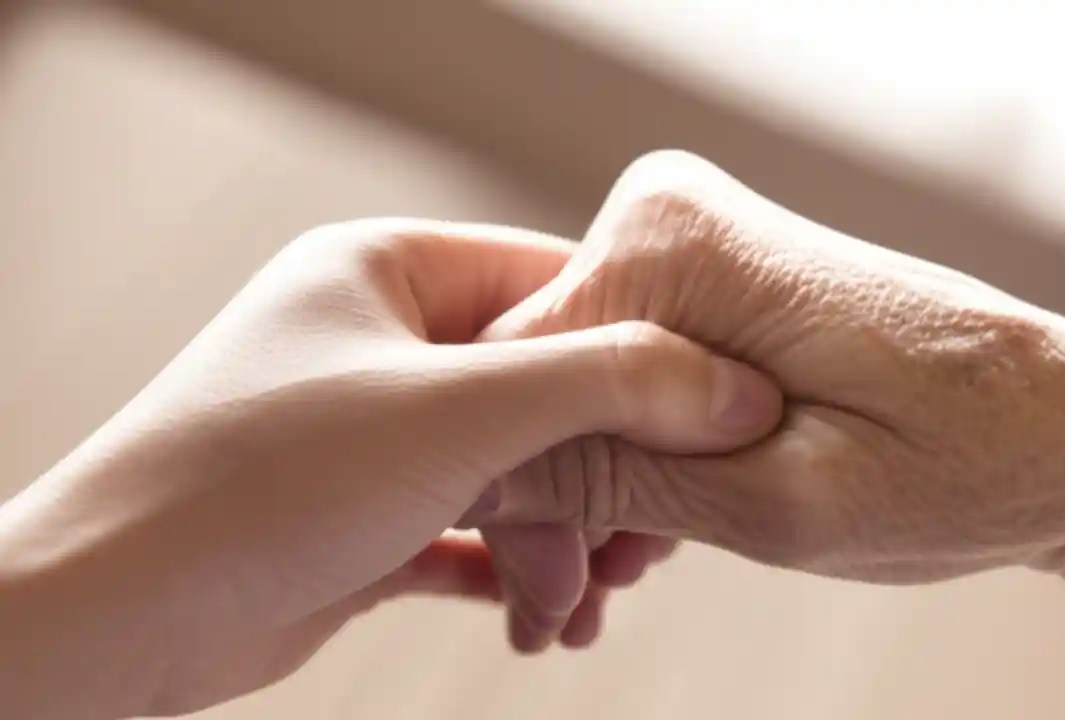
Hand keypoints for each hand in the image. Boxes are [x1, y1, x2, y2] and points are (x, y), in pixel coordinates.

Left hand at [0, 219, 780, 718]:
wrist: (116, 618)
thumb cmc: (259, 486)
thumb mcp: (463, 411)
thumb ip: (610, 383)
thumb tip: (735, 388)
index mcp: (389, 271)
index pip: (559, 281)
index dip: (647, 347)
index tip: (718, 412)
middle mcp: (379, 340)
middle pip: (545, 386)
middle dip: (607, 471)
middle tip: (651, 542)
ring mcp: (370, 431)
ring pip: (515, 468)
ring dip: (563, 535)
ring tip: (588, 601)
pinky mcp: (362, 513)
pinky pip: (471, 527)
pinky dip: (513, 570)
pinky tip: (542, 612)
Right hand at [481, 152, 1064, 715]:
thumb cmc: (968, 468)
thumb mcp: (781, 505)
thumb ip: (621, 481)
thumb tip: (487, 470)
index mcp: (680, 244)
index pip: (517, 376)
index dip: (515, 502)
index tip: (547, 603)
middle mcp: (673, 218)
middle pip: (544, 381)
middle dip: (553, 506)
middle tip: (569, 616)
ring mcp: (694, 244)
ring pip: (579, 386)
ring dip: (587, 493)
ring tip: (608, 595)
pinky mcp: (716, 283)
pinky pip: (628, 375)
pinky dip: (631, 459)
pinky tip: (644, 539)